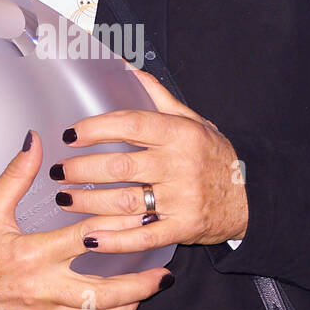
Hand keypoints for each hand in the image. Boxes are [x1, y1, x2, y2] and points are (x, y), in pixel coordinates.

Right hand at [0, 130, 173, 309]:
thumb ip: (16, 176)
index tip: (145, 219)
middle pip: (103, 291)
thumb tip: (34, 140)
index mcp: (31, 254)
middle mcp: (41, 289)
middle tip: (165, 273)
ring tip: (149, 293)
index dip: (120, 228)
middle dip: (139, 284)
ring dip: (127, 307)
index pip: (87, 240)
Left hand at [50, 65, 247, 255]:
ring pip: (125, 201)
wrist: (251, 198)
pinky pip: (142, 236)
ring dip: (88, 202)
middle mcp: (180, 165)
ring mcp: (181, 199)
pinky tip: (90, 238)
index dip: (95, 129)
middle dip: (81, 169)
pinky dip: (114, 240)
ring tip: (65, 199)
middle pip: (119, 166)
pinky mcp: (183, 228)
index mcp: (180, 133)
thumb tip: (128, 70)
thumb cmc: (217, 157)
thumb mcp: (195, 121)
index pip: (130, 125)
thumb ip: (159, 98)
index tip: (70, 135)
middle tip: (58, 171)